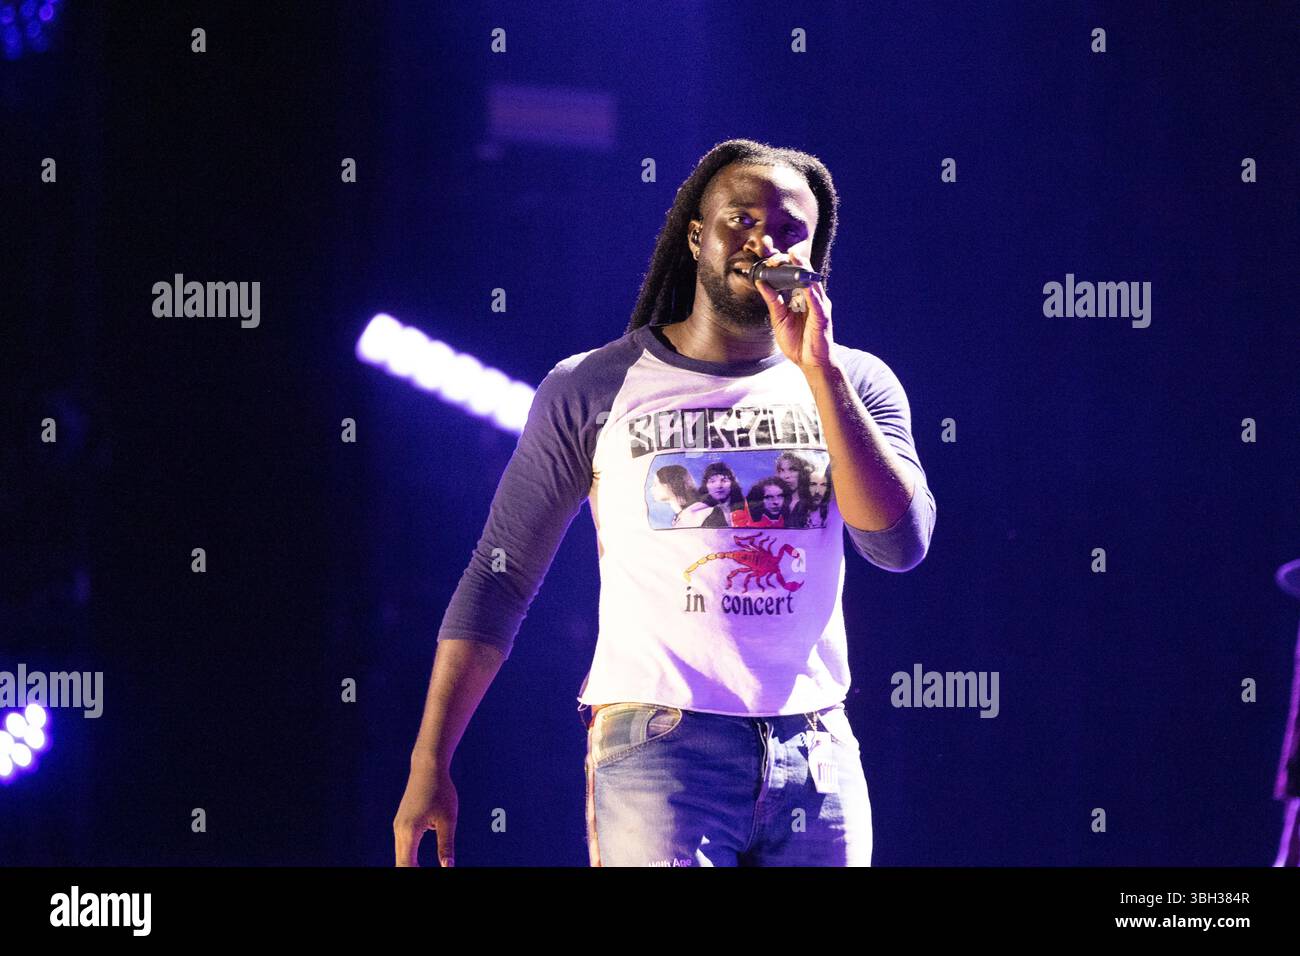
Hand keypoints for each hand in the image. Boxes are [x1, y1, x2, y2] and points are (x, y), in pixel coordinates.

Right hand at [393, 758, 457, 866]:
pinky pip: (402, 846)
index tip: (432, 876)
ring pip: (400, 855)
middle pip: (401, 863)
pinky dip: (409, 857)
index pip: (407, 865)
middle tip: (431, 873)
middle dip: (412, 871)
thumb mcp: (448, 820)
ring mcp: (398, 826)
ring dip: (410, 866)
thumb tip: (447, 867)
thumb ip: (446, 846)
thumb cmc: (441, 790)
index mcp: (410, 831)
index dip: (417, 874)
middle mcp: (399, 830)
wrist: (428, 767)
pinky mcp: (401, 822)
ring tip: (422, 869)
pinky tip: (418, 863)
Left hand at [753, 248, 834, 371]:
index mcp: (802, 298)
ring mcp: (819, 307)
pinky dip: (812, 293)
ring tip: (796, 258)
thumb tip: (761, 282)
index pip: (794, 276)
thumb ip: (772, 300)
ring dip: (805, 271)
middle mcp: (812, 299)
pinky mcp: (822, 318)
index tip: (773, 253)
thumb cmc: (797, 343)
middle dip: (795, 262)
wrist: (809, 363)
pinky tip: (806, 285)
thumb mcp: (779, 319)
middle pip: (804, 276)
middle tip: (785, 250)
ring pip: (812, 284)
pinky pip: (817, 303)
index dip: (785, 264)